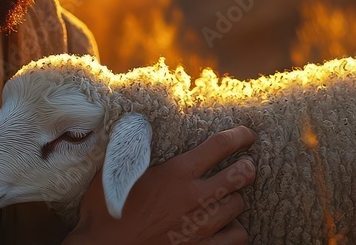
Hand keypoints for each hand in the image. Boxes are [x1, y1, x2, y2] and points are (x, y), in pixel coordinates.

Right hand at [63, 125, 256, 244]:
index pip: (221, 145)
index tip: (248, 135)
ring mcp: (202, 227)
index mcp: (177, 173)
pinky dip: (235, 230)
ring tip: (228, 196)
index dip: (240, 136)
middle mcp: (196, 198)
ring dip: (235, 198)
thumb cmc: (107, 213)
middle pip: (242, 175)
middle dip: (246, 167)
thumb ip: (135, 147)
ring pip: (239, 205)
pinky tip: (225, 226)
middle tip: (244, 165)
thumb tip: (140, 122)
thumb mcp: (115, 172)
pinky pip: (237, 237)